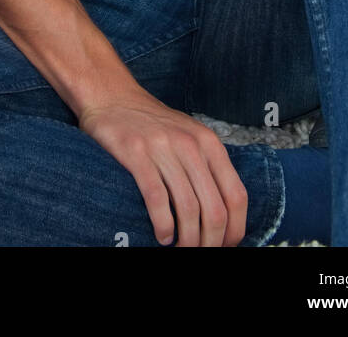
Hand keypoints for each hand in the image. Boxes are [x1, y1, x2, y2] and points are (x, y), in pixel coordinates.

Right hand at [79, 95, 248, 246]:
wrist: (111, 95)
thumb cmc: (151, 123)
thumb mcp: (188, 135)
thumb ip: (207, 166)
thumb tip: (223, 216)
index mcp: (208, 142)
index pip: (236, 195)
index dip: (235, 229)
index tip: (225, 245)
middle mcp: (190, 144)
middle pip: (214, 209)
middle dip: (211, 242)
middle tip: (201, 252)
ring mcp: (162, 148)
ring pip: (188, 208)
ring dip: (188, 240)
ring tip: (180, 249)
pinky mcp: (135, 153)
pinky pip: (157, 199)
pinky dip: (163, 226)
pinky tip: (162, 236)